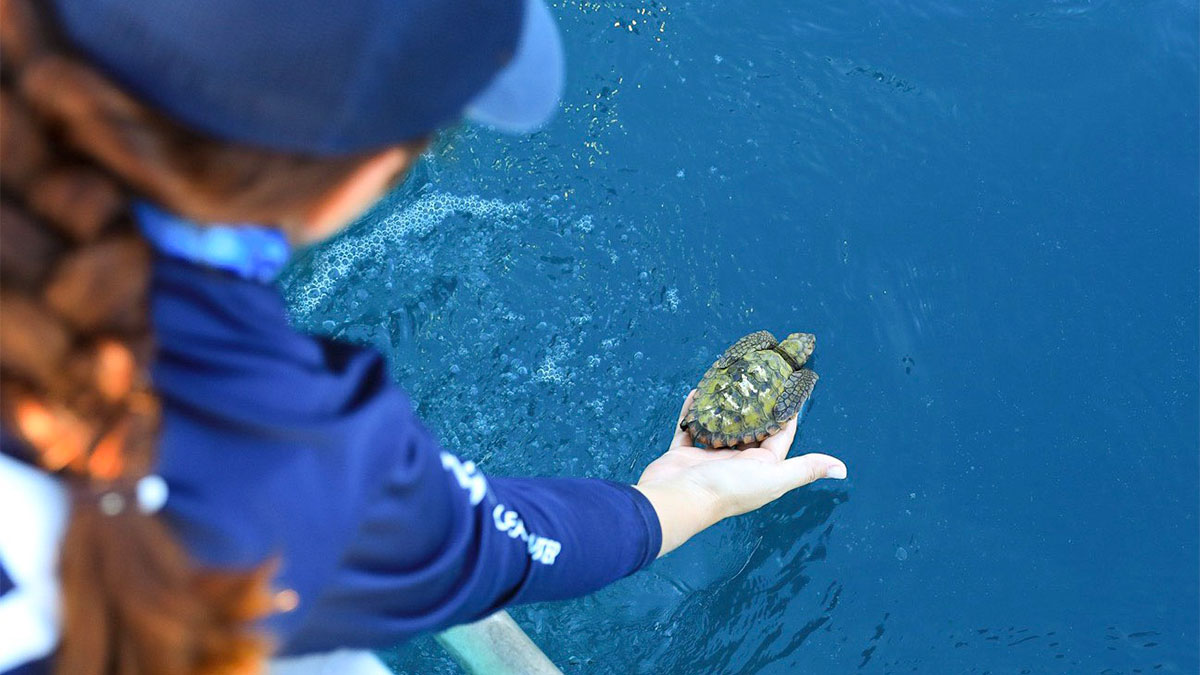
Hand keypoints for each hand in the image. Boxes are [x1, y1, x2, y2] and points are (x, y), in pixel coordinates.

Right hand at [634, 390, 846, 556]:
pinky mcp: (684, 454)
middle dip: (754, 408)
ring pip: (719, 427)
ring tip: (729, 384)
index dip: (787, 416)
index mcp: (760, 469)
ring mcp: (709, 459)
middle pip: (749, 430)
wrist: (678, 499)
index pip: (780, 438)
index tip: (791, 390)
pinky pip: (690, 427)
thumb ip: (805, 469)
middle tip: (758, 379)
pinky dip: (693, 411)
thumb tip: (843, 469)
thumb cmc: (727, 489)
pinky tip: (697, 392)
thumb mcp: (773, 478)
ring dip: (724, 408)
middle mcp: (737, 464)